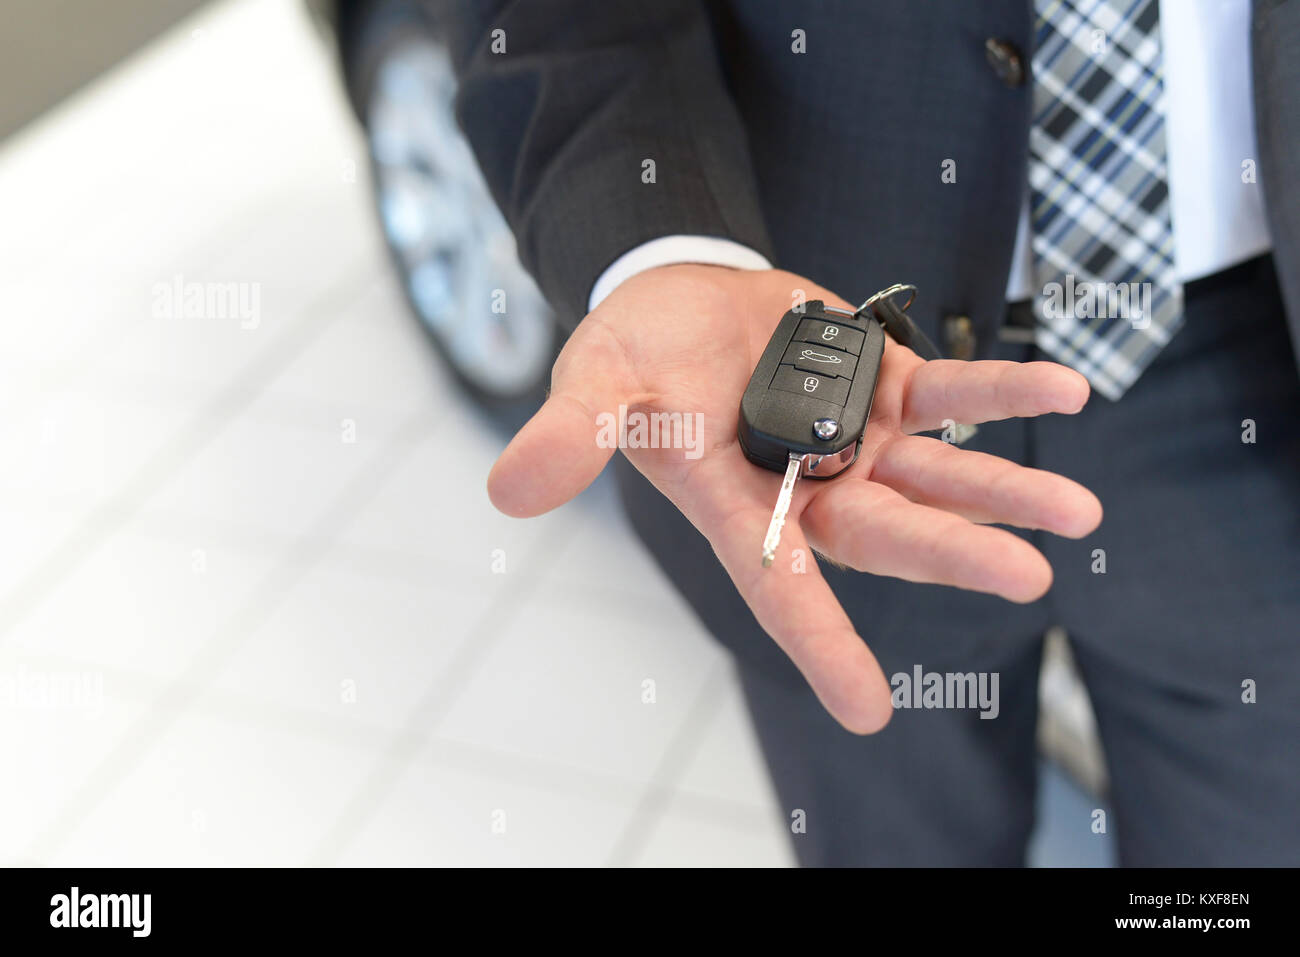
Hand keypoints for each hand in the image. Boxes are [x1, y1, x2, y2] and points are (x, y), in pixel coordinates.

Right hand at [488, 265, 1101, 731]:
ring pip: (936, 475)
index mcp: (737, 504)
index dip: (820, 646)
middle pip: (885, 531)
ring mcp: (851, 439)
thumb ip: (571, 438)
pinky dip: (1002, 393)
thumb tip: (510, 488)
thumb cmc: (634, 358)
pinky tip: (1064, 393)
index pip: (778, 584)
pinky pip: (949, 395)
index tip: (870, 713)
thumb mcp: (597, 389)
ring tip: (1076, 515)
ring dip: (1003, 493)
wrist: (681, 298)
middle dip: (954, 553)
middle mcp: (805, 485)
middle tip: (1027, 579)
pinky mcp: (881, 385)